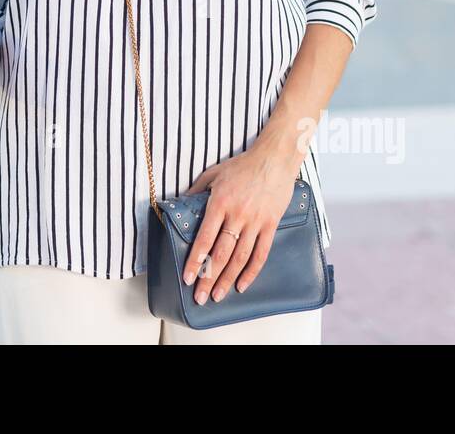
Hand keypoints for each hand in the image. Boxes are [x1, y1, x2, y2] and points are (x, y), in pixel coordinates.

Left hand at [180, 149, 299, 306]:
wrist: (274, 158)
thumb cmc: (242, 165)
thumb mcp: (213, 173)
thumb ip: (196, 191)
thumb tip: (180, 204)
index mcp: (220, 202)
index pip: (205, 238)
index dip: (195, 260)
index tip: (187, 277)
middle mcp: (238, 215)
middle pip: (222, 254)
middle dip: (208, 277)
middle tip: (199, 297)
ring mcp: (256, 222)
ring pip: (240, 258)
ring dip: (227, 280)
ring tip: (217, 296)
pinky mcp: (271, 225)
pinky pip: (261, 253)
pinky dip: (251, 272)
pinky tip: (242, 285)